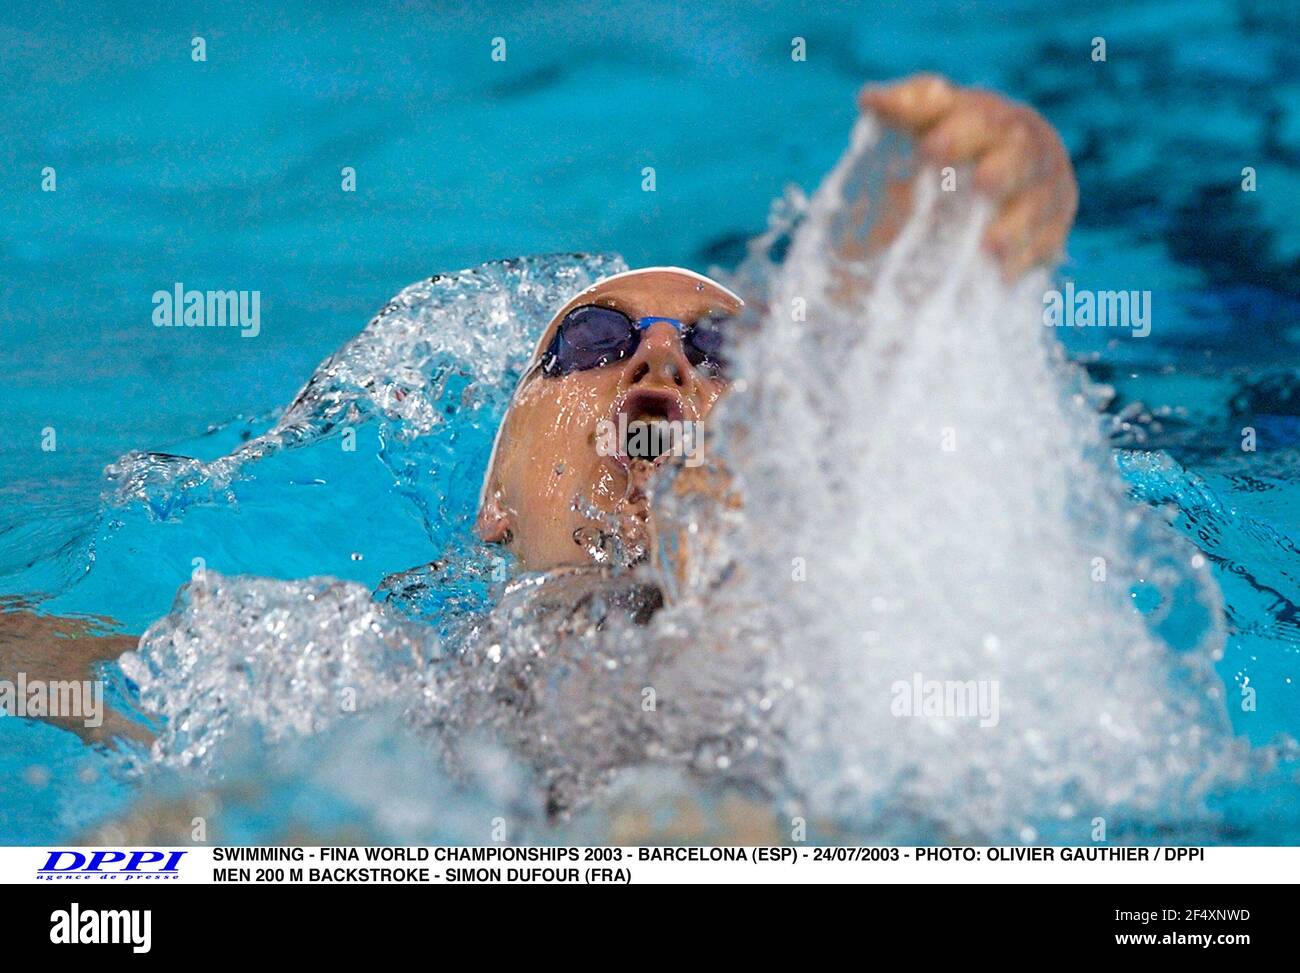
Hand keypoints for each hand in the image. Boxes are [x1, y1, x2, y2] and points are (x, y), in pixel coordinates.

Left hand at [860, 74, 1077, 277]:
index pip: (980, 116)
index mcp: (990, 117)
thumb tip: (870, 96)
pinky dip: (1028, 257)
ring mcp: (1045, 186)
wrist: (985, 196)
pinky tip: (1005, 274)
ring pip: (1040, 202)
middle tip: (982, 184)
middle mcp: (1025, 146)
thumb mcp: (925, 127)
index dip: (959, 131)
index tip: (929, 151)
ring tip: (991, 245)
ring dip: (1017, 223)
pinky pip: (1048, 242)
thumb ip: (908, 110)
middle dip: (1004, 168)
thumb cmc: (945, 153)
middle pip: (1022, 153)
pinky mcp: (1053, 227)